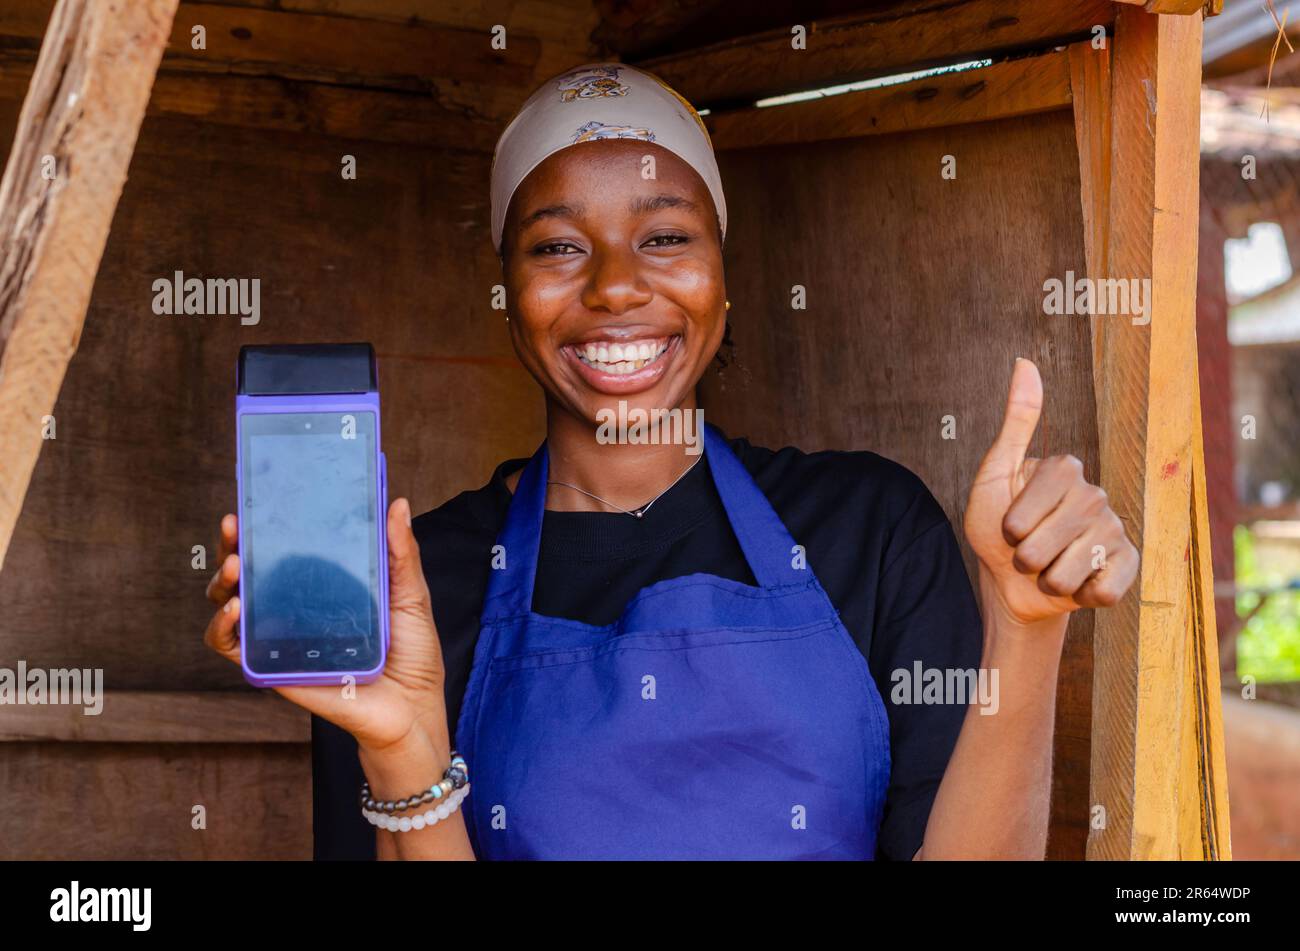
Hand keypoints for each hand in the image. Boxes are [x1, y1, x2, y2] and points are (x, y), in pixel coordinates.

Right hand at [202, 499, 450, 757]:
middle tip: (232, 526)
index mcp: (323, 585)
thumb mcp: (410, 595)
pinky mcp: (272, 668)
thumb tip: (396, 503)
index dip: (262, 526)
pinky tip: (234, 610)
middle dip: (230, 545)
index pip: (283, 549)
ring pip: (228, 604)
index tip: (252, 502)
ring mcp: (279, 637)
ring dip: (221, 582)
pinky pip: (231, 646)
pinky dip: (221, 627)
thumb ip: (401, 552)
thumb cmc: (413, 653)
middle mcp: (294, 608)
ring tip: (234, 567)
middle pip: (246, 571)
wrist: (411, 708)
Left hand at [963, 358, 1137, 625]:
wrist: (1013, 584)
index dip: (1013, 524)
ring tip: (1047, 568)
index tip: (1009, 525)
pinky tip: (1079, 584)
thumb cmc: (996, 529)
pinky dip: (1084, 595)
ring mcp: (1115, 529)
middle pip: (1051, 539)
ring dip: (1050, 579)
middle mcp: (1096, 494)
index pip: (1034, 505)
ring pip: (1074, 568)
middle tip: (1026, 551)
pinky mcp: (1127, 564)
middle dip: (1026, 556)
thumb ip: (1015, 424)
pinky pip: (1107, 588)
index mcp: (1066, 469)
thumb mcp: (994, 476)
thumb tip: (1024, 362)